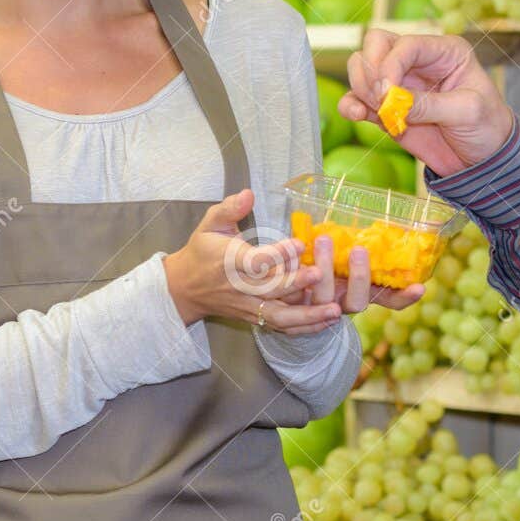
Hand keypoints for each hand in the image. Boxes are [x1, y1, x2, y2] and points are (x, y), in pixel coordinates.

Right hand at [163, 189, 339, 331]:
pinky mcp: (255, 318)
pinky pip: (281, 327)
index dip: (277, 254)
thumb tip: (248, 193)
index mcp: (228, 262)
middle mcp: (239, 288)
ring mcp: (248, 306)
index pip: (254, 261)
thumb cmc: (202, 251)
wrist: (185, 289)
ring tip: (334, 310)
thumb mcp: (210, 224)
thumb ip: (229, 208)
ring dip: (307, 316)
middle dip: (295, 283)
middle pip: (269, 291)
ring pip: (278, 316)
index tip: (299, 243)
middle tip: (320, 273)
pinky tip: (328, 321)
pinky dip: (305, 327)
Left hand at [277, 236, 424, 323]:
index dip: (403, 297)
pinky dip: (292, 267)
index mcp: (355, 291)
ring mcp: (311, 304)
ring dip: (326, 269)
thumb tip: (394, 228)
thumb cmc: (313, 255)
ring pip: (323, 297)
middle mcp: (337, 302)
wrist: (262, 277)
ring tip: (323, 239)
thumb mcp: (340, 251)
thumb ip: (360, 245)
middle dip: (360, 277)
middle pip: (356, 302)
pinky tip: (292, 250)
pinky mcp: (283, 299)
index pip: (387, 301)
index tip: (420, 286)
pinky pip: (290, 289)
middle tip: (358, 249)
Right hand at [341, 29, 513, 176]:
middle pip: (376, 45)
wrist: (483, 161)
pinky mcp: (387, 109)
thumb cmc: (486, 127)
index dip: (391, 64)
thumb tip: (390, 100)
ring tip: (376, 112)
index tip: (387, 93)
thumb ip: (429, 105)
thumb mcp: (467, 112)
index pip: (406, 44)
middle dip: (371, 70)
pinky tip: (356, 115)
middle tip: (380, 99)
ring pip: (362, 69)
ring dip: (360, 88)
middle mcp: (419, 61)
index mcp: (444, 52)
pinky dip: (351, 106)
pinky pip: (358, 100)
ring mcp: (400, 84)